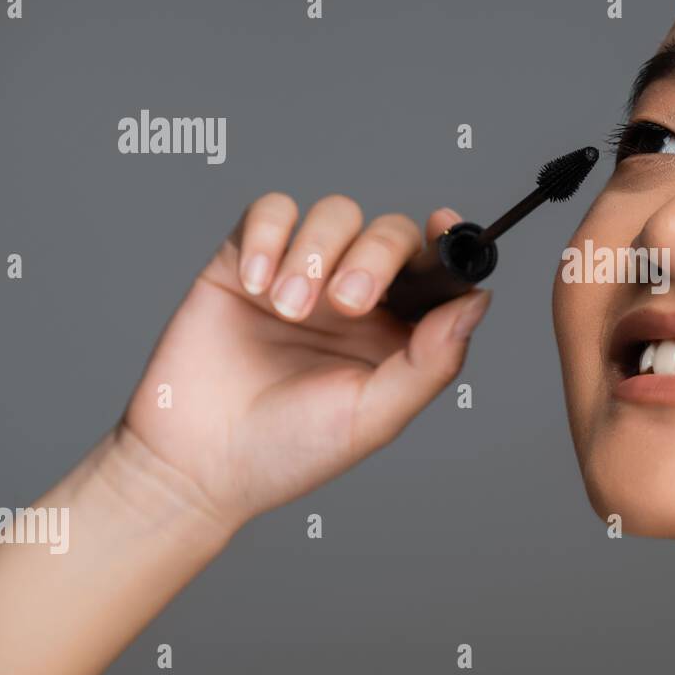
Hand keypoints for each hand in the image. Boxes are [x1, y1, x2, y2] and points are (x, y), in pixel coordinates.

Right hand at [119, 193, 491, 532]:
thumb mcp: (373, 415)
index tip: (445, 226)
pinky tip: (256, 284)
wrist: (196, 463)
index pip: (436, 270)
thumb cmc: (289, 450)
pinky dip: (270, 235)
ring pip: (335, 214)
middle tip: (346, 304)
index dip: (449, 242)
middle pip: (390, 233)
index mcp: (397, 330)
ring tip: (286, 311)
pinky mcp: (246, 259)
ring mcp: (302, 273)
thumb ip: (431, 361)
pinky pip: (271, 211)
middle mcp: (355, 295)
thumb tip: (478, 302)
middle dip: (375, 256)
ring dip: (316, 254)